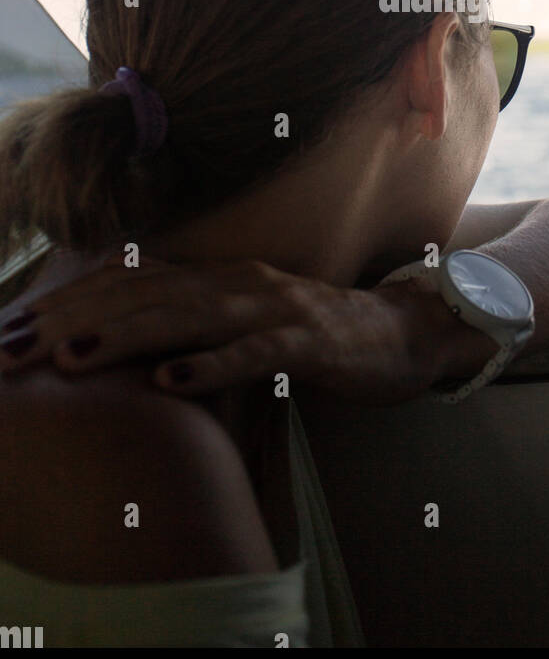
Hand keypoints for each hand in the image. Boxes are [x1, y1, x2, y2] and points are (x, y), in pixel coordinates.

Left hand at [0, 256, 457, 406]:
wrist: (401, 335)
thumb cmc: (314, 336)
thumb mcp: (242, 326)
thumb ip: (191, 328)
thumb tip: (120, 348)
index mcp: (216, 278)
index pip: (130, 283)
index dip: (69, 302)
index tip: (14, 327)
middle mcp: (237, 282)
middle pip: (144, 297)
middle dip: (74, 321)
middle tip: (15, 346)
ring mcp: (274, 307)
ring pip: (188, 318)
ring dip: (124, 337)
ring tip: (69, 358)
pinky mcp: (309, 340)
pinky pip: (255, 353)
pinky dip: (211, 365)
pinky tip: (169, 381)